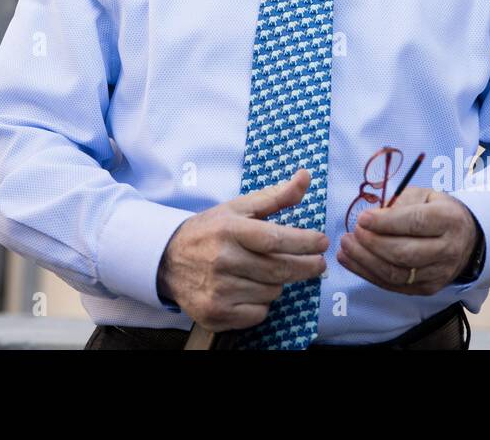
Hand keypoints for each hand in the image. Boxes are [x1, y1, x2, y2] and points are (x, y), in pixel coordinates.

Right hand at [157, 168, 329, 331]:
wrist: (167, 260)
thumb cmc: (210, 231)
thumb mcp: (238, 208)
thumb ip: (275, 196)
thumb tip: (305, 177)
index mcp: (229, 230)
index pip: (276, 239)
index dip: (305, 242)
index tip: (322, 242)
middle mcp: (222, 260)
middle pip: (279, 269)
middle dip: (306, 267)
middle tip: (318, 263)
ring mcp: (218, 290)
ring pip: (272, 292)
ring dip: (277, 283)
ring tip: (265, 272)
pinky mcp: (215, 313)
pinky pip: (258, 313)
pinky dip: (262, 303)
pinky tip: (251, 290)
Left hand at [336, 187, 477, 295]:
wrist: (465, 240)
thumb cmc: (437, 212)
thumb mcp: (424, 195)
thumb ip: (400, 202)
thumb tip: (371, 217)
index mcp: (449, 220)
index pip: (415, 223)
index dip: (385, 222)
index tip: (361, 219)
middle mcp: (448, 249)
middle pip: (405, 253)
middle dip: (372, 244)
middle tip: (351, 233)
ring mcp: (438, 273)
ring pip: (396, 274)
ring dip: (365, 262)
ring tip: (345, 248)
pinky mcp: (428, 289)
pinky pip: (393, 285)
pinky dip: (368, 274)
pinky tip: (351, 261)